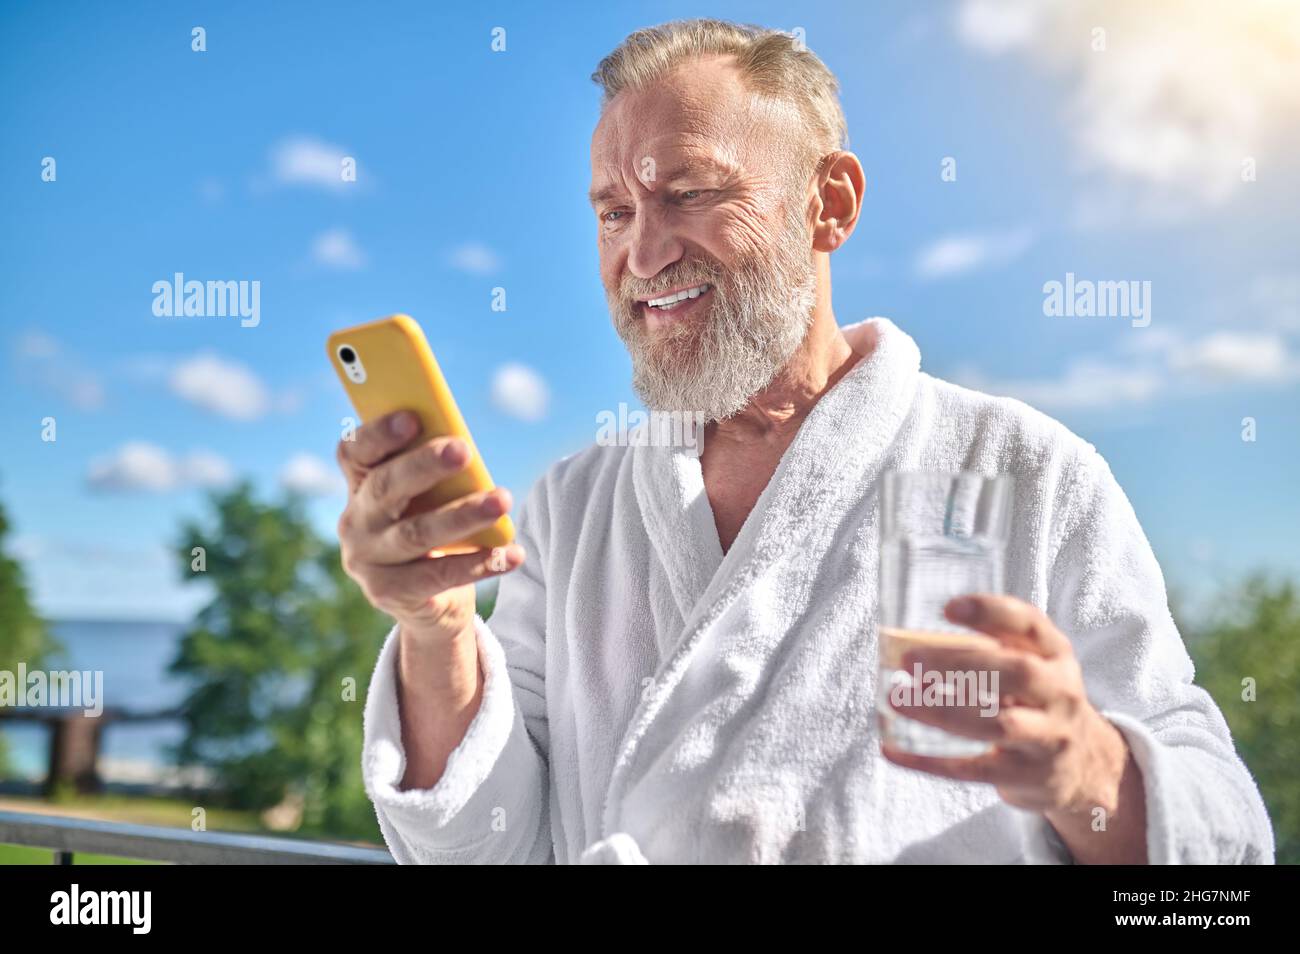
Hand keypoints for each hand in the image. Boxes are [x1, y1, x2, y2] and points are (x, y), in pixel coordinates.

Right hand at [335, 409, 525, 651]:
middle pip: (385, 488)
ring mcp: (367, 561)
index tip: (411, 417)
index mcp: (360, 485)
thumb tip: (463, 448)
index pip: (355, 451)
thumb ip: (435, 473)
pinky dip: (480, 563)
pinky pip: (438, 575)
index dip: (379, 433)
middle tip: (463, 450)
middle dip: (425, 465)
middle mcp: (355, 522)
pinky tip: (511, 553)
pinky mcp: (389, 593)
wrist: (429, 602)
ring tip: (502, 500)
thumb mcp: (428, 498)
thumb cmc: (432, 529)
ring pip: (416, 533)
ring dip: (463, 515)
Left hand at [881, 594, 1132, 822]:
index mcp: (1056, 655)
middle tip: (910, 659)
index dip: (992, 613)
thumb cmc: (1037, 701)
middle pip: (1017, 674)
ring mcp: (1049, 738)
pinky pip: (974, 770)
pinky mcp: (1027, 777)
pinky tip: (893, 751)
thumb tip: (906, 640)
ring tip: (898, 698)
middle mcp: (1061, 693)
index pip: (1030, 625)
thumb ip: (990, 648)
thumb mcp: (1033, 665)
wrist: (1084, 766)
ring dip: (942, 711)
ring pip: (998, 724)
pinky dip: (930, 761)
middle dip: (961, 664)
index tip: (948, 608)